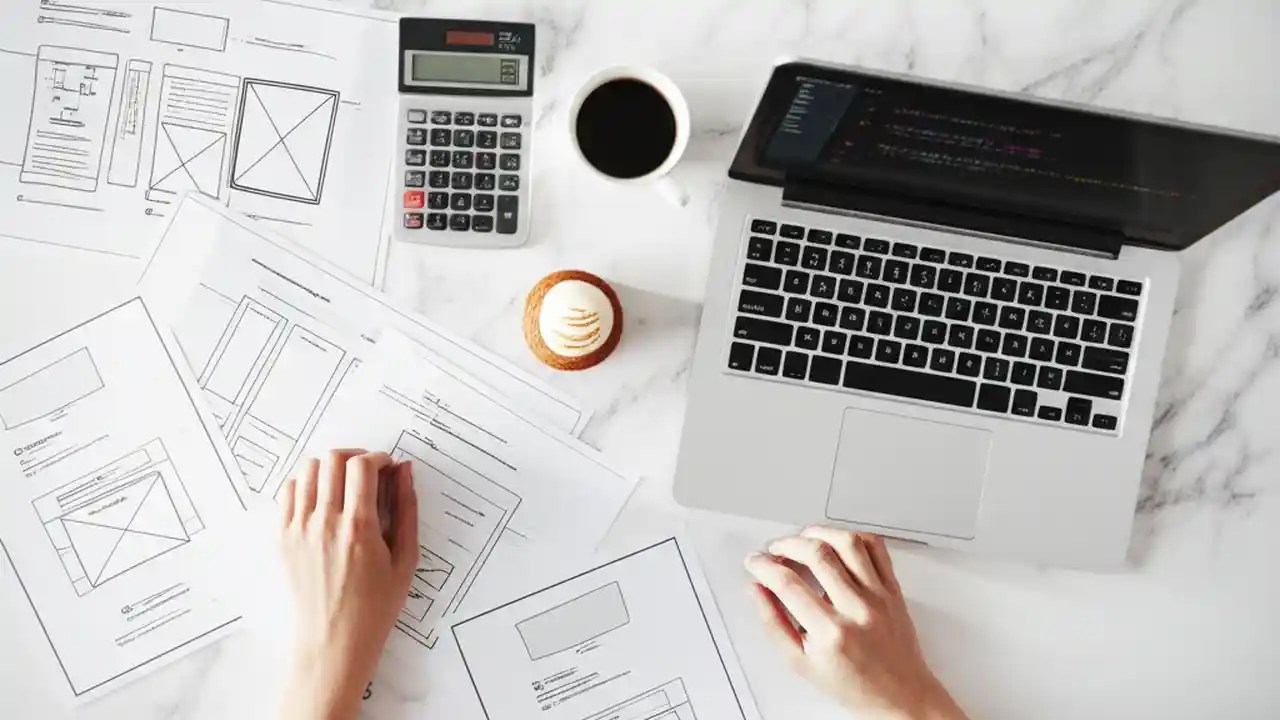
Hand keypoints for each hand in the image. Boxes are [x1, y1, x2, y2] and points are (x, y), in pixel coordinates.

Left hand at [279, 450, 418, 719]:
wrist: (334, 640)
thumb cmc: (375, 605)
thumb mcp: (405, 559)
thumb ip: (407, 509)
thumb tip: (404, 471)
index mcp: (359, 527)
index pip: (361, 466)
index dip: (378, 457)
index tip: (387, 467)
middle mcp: (325, 522)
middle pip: (332, 459)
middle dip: (354, 456)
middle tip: (367, 471)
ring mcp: (299, 529)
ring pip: (307, 470)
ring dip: (329, 468)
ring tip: (343, 484)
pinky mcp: (283, 538)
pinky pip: (288, 492)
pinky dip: (305, 485)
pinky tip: (321, 499)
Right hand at [745, 527, 965, 719]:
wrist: (899, 695)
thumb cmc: (853, 684)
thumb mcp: (801, 664)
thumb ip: (774, 624)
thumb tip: (757, 590)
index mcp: (831, 634)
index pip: (788, 584)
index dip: (764, 566)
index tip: (755, 562)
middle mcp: (858, 610)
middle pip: (817, 555)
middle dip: (787, 544)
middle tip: (775, 549)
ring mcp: (879, 596)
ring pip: (848, 543)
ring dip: (819, 532)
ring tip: (803, 538)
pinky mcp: (894, 589)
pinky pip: (876, 548)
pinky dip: (854, 536)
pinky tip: (838, 542)